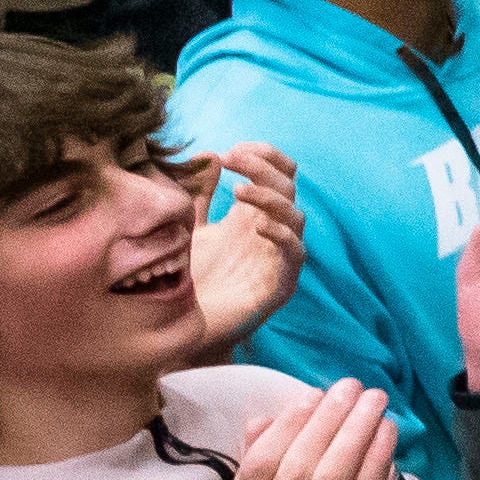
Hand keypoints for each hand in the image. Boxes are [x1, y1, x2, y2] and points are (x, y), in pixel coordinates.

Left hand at [183, 143, 307, 349]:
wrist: (184, 328)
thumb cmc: (190, 279)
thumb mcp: (190, 228)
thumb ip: (200, 194)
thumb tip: (208, 154)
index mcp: (253, 214)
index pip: (278, 172)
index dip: (263, 156)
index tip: (231, 151)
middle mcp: (271, 230)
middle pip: (287, 185)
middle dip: (263, 166)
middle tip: (233, 159)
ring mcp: (278, 256)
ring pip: (296, 215)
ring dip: (270, 197)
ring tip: (238, 191)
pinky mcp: (281, 283)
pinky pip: (295, 251)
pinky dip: (281, 233)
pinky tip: (256, 226)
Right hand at [215, 378, 406, 479]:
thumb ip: (263, 467)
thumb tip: (263, 418)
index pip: (256, 467)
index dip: (287, 425)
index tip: (314, 393)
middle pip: (296, 469)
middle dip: (327, 419)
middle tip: (351, 386)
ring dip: (356, 432)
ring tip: (375, 400)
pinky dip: (377, 459)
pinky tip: (388, 432)